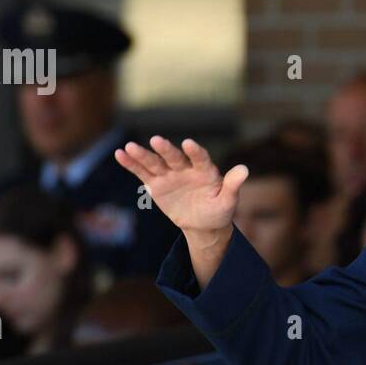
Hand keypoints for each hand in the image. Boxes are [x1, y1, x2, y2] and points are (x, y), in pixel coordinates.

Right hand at [114, 136, 247, 240]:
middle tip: (157, 141)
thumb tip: (245, 169)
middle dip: (166, 150)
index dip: (195, 151)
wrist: (203, 223)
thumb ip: (233, 185)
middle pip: (174, 157)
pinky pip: (142, 173)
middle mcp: (186, 168)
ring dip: (142, 155)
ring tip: (129, 147)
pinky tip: (120, 154)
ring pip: (155, 163)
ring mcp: (170, 175)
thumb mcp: (228, 201)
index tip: (189, 144)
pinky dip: (131, 164)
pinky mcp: (156, 184)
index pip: (200, 158)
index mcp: (205, 170)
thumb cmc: (218, 210)